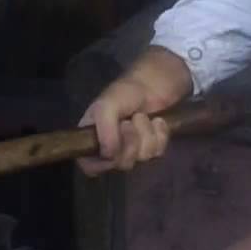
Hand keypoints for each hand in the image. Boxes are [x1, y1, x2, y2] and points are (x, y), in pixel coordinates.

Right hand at [77, 47, 192, 176]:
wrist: (156, 83)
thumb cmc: (125, 92)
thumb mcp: (107, 106)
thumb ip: (104, 130)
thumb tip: (109, 155)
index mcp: (94, 139)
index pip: (90, 166)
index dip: (102, 163)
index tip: (112, 151)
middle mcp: (112, 147)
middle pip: (120, 164)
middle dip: (130, 143)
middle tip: (131, 122)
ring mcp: (134, 148)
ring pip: (141, 158)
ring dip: (146, 135)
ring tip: (145, 117)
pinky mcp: (153, 146)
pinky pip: (158, 152)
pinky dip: (160, 135)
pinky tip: (158, 121)